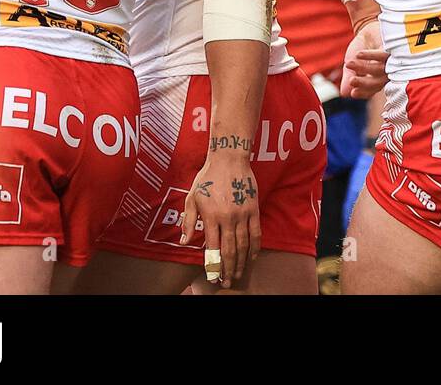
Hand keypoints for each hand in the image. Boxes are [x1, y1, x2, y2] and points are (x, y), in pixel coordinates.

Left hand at [181, 146, 261, 287]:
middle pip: (229, 250)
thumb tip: (183, 241)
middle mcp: (228, 217)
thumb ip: (188, 221)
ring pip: (243, 244)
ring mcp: (243, 214)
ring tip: (238, 274)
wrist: (229, 159)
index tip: (214, 277)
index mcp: (211, 216)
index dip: (214, 265)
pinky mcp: (254, 209)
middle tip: (227, 282)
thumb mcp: (192, 197)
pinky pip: (256, 232)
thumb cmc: (208, 177)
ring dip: (241, 262)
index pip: (213, 248)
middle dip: (228, 269)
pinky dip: (255, 247)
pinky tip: (251, 257)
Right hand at [341, 19, 388, 98]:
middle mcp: (387, 73)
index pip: (372, 91)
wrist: (368, 29)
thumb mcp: (351, 64)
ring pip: (379, 69)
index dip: (363, 93)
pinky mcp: (392, 48)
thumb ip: (348, 78)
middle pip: (378, 83)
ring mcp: (391, 61)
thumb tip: (344, 94)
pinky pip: (383, 55)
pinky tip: (359, 54)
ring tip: (349, 63)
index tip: (352, 93)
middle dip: (363, 83)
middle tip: (351, 81)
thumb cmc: (361, 49)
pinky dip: (371, 55)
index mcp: (377, 80)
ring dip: (363, 68)